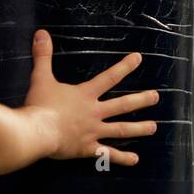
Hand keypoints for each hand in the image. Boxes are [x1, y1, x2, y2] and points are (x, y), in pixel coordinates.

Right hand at [24, 30, 159, 164]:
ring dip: (139, 128)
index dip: (125, 67)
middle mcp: (94, 112)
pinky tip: (135, 159)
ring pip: (121, 130)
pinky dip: (122, 158)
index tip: (138, 58)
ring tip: (153, 127)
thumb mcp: (41, 77)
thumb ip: (43, 56)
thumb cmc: (39, 105)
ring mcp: (93, 131)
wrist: (37, 132)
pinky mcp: (87, 148)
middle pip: (122, 105)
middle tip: (156, 97)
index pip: (109, 77)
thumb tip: (41, 33)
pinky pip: (108, 154)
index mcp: (86, 95)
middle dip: (141, 100)